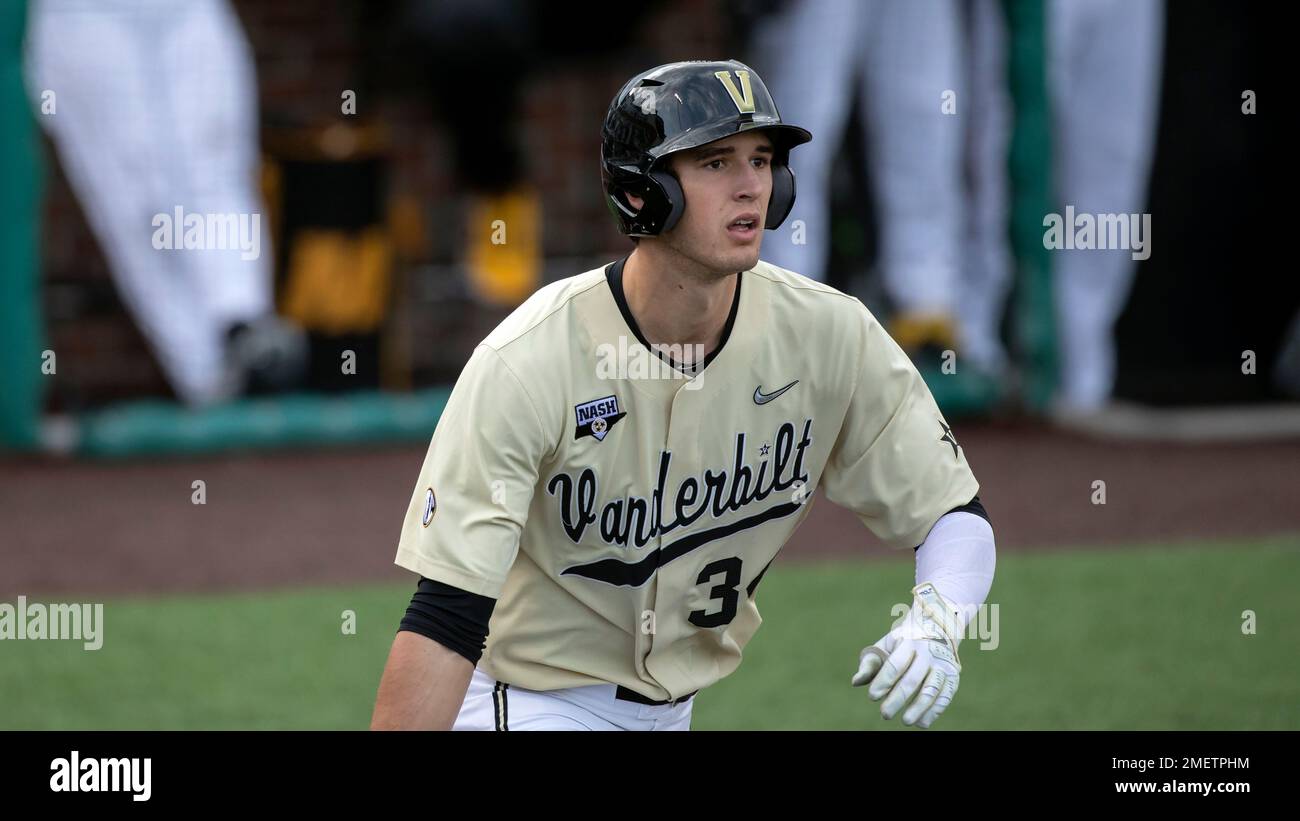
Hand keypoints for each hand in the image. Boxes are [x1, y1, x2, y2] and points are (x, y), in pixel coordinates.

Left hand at [851, 582, 962, 728]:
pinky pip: (945, 697)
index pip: (895, 665)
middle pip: (912, 680)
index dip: (883, 682)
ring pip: (931, 690)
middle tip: (884, 714)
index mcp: (909, 642)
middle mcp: (928, 653)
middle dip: (897, 699)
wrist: (936, 630)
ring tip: (905, 721)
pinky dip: (934, 712)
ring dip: (918, 708)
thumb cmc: (903, 643)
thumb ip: (870, 662)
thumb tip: (856, 682)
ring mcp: (943, 666)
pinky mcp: (953, 677)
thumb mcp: (885, 645)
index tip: (872, 696)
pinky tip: (921, 722)